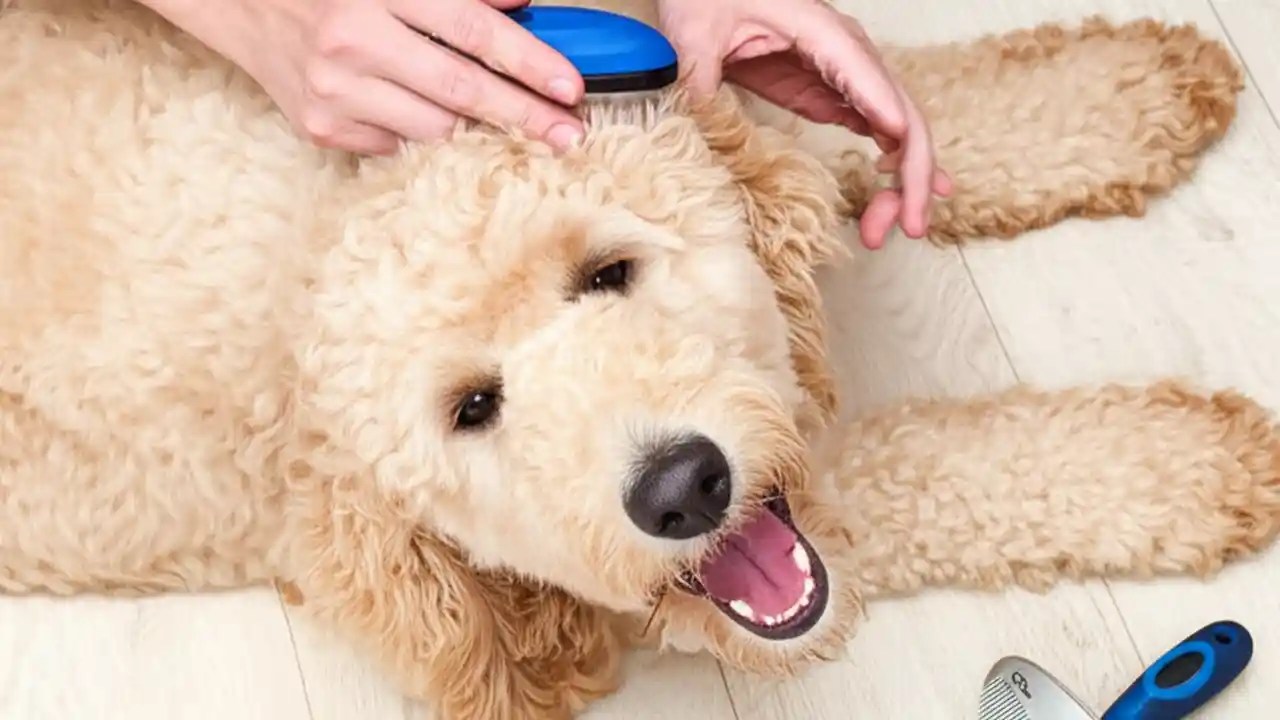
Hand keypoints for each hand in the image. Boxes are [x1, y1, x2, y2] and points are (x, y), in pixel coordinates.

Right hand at [146, 0, 586, 153]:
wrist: (242, 3)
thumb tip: (523, 6)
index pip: (473, 31)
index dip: (528, 62)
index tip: (570, 87)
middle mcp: (354, 40)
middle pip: (462, 91)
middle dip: (524, 117)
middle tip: (568, 135)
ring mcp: (334, 90)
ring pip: (435, 129)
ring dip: (476, 129)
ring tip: (505, 123)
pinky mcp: (321, 127)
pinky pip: (398, 144)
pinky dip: (421, 132)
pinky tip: (421, 113)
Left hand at [657, 0, 951, 247]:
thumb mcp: (697, 33)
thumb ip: (699, 77)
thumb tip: (699, 127)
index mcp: (821, 31)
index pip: (866, 77)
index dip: (887, 120)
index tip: (897, 167)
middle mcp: (847, 52)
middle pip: (901, 112)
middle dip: (913, 172)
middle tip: (906, 226)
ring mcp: (844, 73)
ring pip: (896, 125)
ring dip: (904, 178)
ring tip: (894, 228)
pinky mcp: (830, 90)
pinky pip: (875, 126)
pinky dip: (894, 162)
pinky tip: (899, 195)